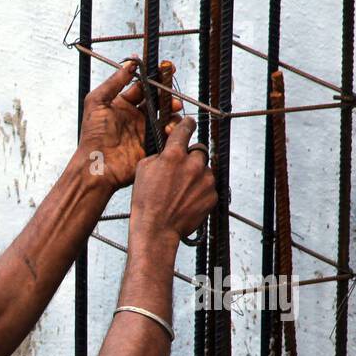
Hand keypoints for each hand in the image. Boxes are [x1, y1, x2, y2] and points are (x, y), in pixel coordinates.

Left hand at [76, 58, 182, 190]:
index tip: (167, 68)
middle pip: (158, 100)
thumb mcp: (96, 102)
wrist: (97, 165)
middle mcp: (135, 116)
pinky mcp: (151, 145)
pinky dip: (172, 128)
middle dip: (167, 94)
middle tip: (171, 94)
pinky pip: (167, 134)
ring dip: (172, 110)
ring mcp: (144, 131)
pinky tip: (168, 127)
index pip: (143, 86)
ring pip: (166, 115)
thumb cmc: (92, 136)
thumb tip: (130, 64)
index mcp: (122, 105)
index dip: (155, 77)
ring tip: (173, 109)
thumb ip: (113, 82)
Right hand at [130, 117, 217, 241]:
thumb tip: (168, 151)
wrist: (156, 230)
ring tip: (181, 191)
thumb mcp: (142, 171)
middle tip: (180, 170)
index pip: (186, 128)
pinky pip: (209, 186)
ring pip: (205, 169)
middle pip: (199, 150)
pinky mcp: (212, 195)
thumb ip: (159, 155)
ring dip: (196, 175)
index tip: (188, 125)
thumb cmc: (145, 202)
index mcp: (173, 155)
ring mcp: (205, 180)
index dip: (187, 125)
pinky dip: (200, 190)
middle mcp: (193, 164)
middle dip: (190, 157)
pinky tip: (187, 200)